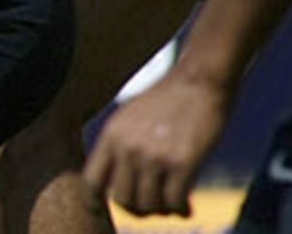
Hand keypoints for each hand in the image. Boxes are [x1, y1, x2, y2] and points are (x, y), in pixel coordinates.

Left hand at [83, 68, 231, 216]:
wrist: (199, 80)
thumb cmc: (168, 99)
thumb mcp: (130, 117)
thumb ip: (120, 145)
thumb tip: (116, 183)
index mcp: (112, 135)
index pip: (92, 182)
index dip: (106, 196)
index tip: (125, 197)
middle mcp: (128, 147)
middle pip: (122, 201)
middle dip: (139, 208)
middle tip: (154, 205)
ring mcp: (154, 156)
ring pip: (149, 206)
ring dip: (162, 211)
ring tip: (172, 205)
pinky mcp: (182, 163)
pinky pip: (175, 203)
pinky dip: (181, 210)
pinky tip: (187, 208)